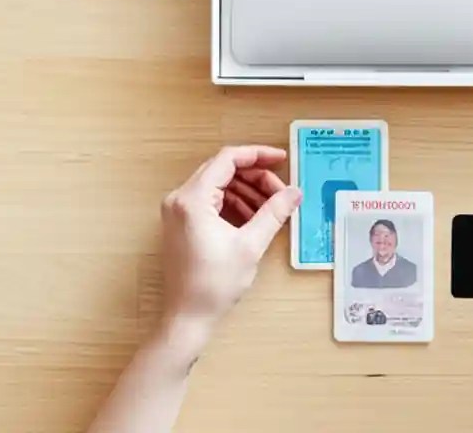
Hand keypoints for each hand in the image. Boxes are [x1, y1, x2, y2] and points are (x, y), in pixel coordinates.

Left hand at [160, 146, 300, 336]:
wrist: (187, 318)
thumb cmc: (214, 285)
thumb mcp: (251, 245)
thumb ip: (274, 213)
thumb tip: (295, 192)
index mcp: (193, 199)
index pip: (228, 160)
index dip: (258, 155)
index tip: (282, 160)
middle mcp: (180, 199)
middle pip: (222, 170)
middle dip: (255, 177)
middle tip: (281, 191)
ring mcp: (177, 211)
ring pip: (217, 185)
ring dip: (246, 191)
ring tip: (270, 208)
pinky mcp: (181, 223)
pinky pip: (210, 201)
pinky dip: (233, 204)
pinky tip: (253, 218)